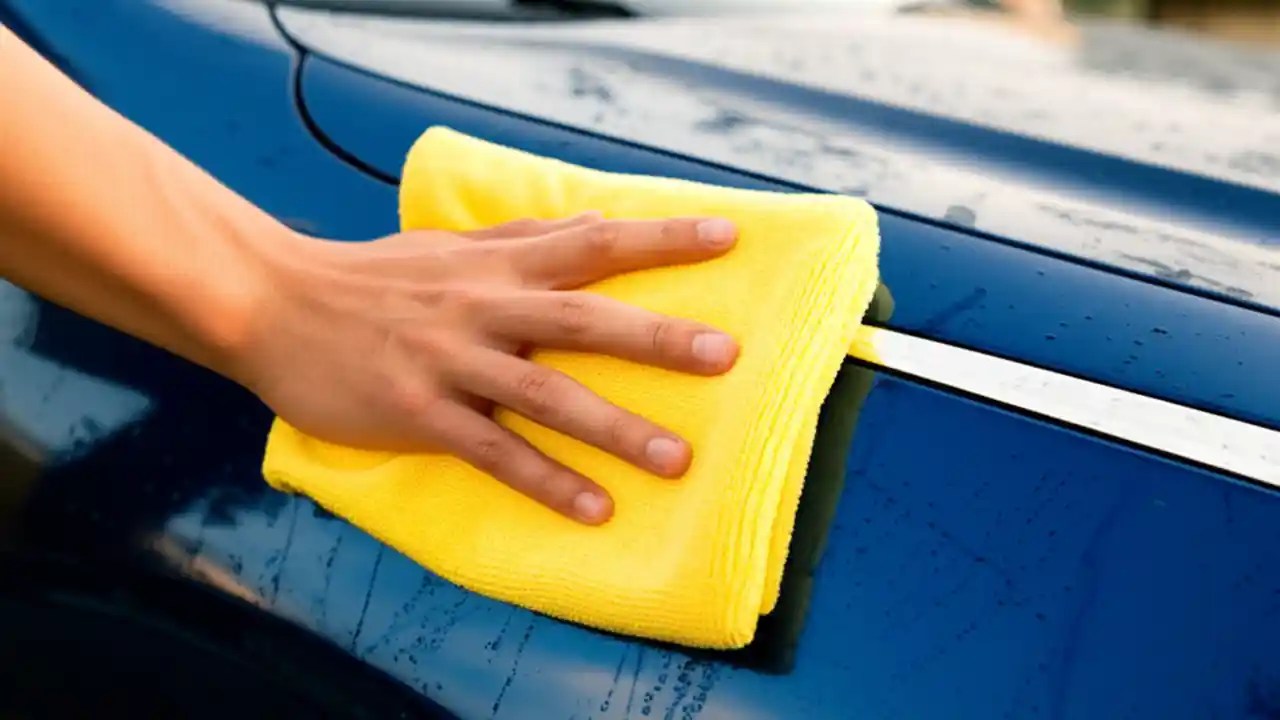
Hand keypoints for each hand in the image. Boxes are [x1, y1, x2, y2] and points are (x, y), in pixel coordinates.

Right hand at [237, 213, 739, 524]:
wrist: (275, 304)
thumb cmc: (373, 277)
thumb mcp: (450, 245)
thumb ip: (525, 235)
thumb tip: (596, 219)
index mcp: (497, 264)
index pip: (594, 242)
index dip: (661, 238)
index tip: (728, 235)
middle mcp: (484, 307)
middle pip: (585, 320)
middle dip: (658, 338)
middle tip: (725, 357)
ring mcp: (452, 363)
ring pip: (547, 395)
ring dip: (616, 428)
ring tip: (676, 459)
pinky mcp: (420, 413)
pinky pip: (495, 453)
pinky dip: (546, 482)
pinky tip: (594, 509)